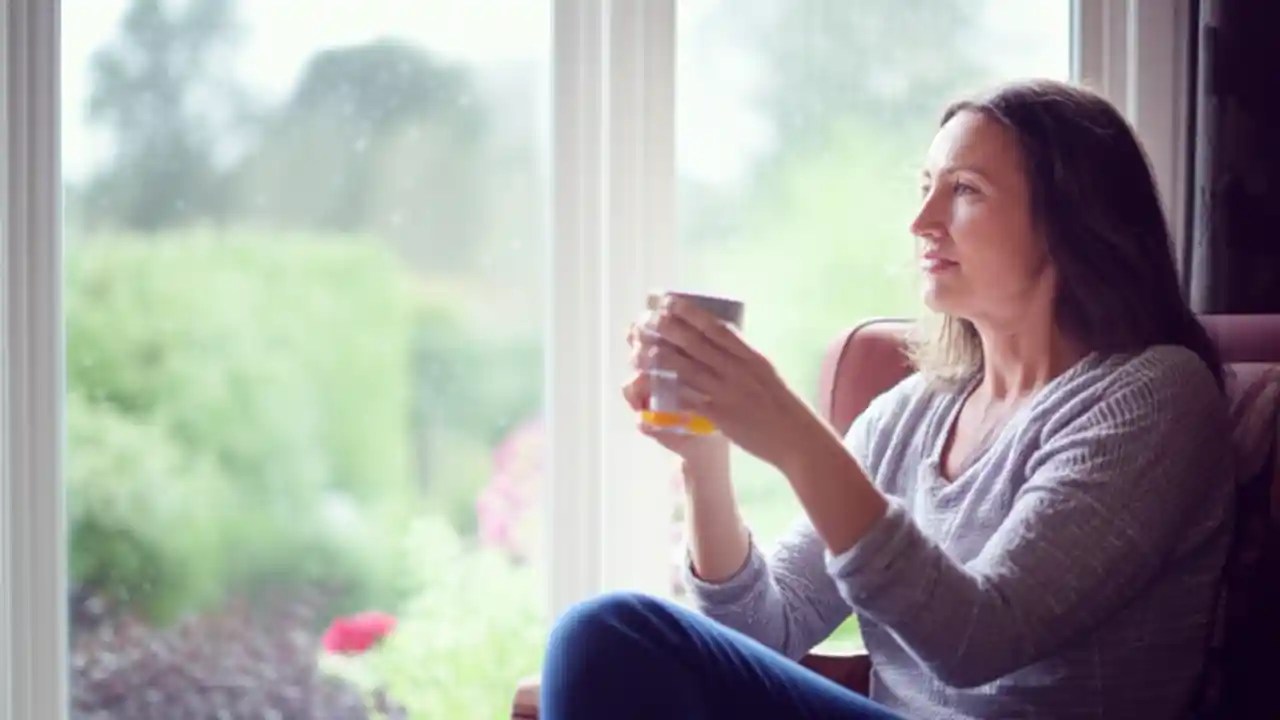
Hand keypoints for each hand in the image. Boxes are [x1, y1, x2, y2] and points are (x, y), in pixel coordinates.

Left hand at [640, 296, 821, 471]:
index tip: (669, 302)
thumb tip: (719, 336)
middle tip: (646, 320)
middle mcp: (737, 369)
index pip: (716, 327)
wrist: (795, 437)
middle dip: (668, 330)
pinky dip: (669, 391)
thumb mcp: (764, 371)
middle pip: (696, 344)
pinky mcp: (721, 415)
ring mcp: (728, 392)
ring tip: (639, 350)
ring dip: (661, 358)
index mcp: (750, 356)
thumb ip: (741, 355)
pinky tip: (651, 386)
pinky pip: (689, 399)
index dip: (689, 313)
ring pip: (687, 369)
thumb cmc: (781, 403)